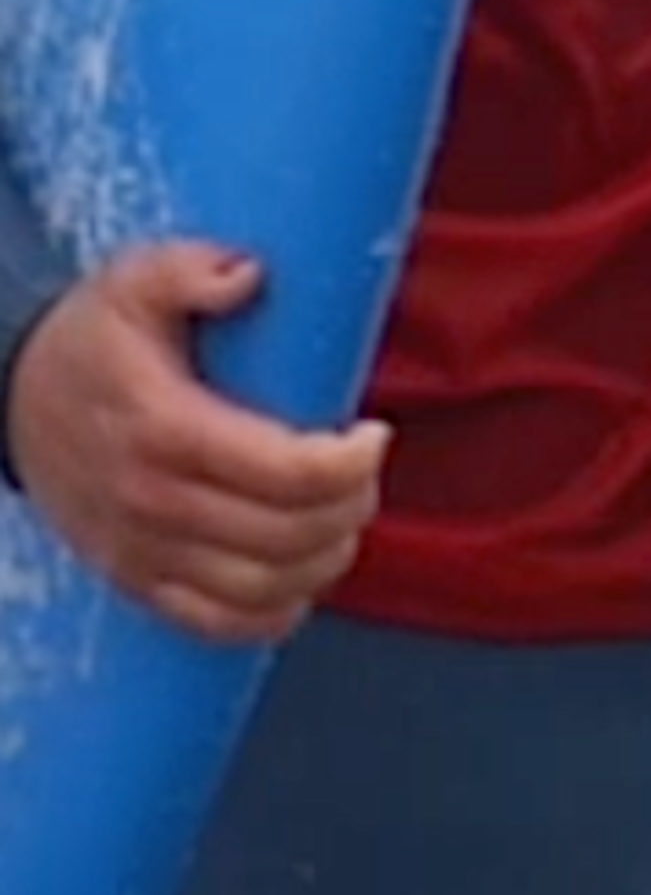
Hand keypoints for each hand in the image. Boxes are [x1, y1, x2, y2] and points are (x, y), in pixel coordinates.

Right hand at [5, 245, 389, 645]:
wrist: (9, 401)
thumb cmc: (90, 340)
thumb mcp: (132, 281)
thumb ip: (189, 270)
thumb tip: (249, 273)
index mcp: (162, 428)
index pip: (283, 472)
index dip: (350, 463)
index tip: (372, 433)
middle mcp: (151, 501)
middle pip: (286, 534)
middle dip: (350, 505)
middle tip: (364, 471)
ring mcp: (140, 551)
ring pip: (261, 587)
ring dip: (324, 559)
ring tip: (344, 514)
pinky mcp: (134, 581)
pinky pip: (215, 624)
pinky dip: (274, 613)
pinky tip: (303, 575)